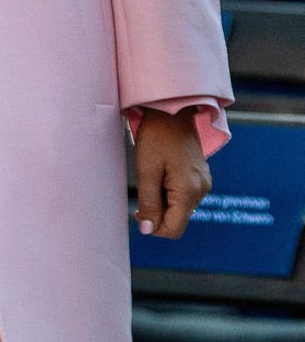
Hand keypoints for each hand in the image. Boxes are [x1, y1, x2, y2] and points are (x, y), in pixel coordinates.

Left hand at [135, 106, 210, 239]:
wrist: (172, 111)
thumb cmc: (156, 137)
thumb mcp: (146, 171)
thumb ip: (148, 203)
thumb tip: (148, 230)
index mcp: (189, 191)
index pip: (173, 230)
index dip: (153, 227)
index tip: (139, 210)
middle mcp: (202, 190)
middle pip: (177, 220)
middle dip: (157, 212)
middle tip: (144, 187)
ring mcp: (203, 184)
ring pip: (179, 209)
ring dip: (162, 201)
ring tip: (154, 176)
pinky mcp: (200, 177)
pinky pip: (183, 196)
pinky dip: (169, 192)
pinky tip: (162, 174)